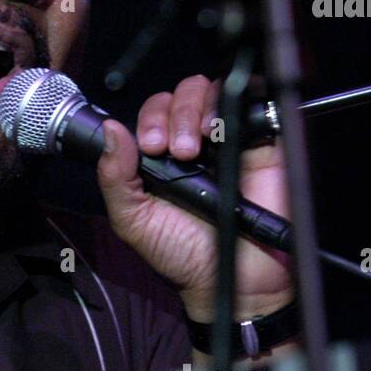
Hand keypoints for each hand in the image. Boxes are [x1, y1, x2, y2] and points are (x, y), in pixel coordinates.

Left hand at [96, 74, 293, 322]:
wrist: (231, 280)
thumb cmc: (182, 253)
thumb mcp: (133, 220)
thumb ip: (115, 178)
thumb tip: (110, 131)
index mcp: (162, 155)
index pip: (152, 112)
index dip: (150, 120)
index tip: (152, 147)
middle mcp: (194, 141)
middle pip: (181, 94)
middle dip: (174, 115)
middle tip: (177, 151)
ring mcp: (228, 139)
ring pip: (211, 91)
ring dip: (197, 110)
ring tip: (198, 148)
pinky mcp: (261, 142)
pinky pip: (250, 103)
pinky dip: (234, 105)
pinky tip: (223, 133)